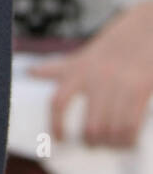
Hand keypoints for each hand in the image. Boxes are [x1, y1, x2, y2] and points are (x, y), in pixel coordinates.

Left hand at [27, 0, 152, 147]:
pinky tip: (127, 140)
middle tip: (93, 144)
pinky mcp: (140, 89)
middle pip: (91, 126)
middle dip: (92, 141)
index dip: (56, 124)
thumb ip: (58, 68)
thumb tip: (30, 72)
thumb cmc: (111, 47)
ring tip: (111, 144)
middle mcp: (97, 79)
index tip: (59, 139)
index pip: (58, 102)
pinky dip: (128, 139)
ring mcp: (119, 85)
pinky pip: (132, 125)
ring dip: (111, 143)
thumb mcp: (83, 56)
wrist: (144, 29)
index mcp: (79, 71)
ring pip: (111, 130)